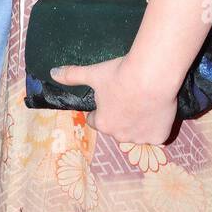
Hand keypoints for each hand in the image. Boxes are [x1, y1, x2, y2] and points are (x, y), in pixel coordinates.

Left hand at [50, 57, 177, 145]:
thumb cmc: (120, 74)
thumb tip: (52, 73)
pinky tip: (158, 109)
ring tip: (144, 100)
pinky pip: (155, 134)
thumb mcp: (93, 73)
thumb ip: (72, 75)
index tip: (109, 97)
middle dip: (120, 116)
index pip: (95, 120)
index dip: (101, 109)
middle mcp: (119, 135)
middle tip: (128, 96)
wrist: (152, 76)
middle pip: (117, 127)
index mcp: (102, 123)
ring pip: (136, 132)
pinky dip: (156, 125)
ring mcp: (140, 139)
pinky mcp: (159, 137)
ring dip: (138, 122)